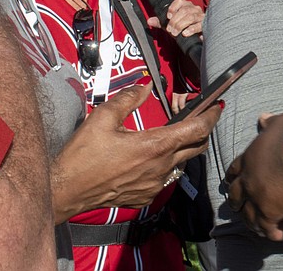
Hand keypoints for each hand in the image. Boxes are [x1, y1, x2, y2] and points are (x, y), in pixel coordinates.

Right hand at [51, 84, 220, 221]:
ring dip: (183, 146)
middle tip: (193, 114)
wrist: (66, 191)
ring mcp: (155, 184)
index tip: (216, 105)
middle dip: (201, 128)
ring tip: (169, 133)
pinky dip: (166, 163)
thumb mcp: (103, 118)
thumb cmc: (82, 156)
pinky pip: (166, 177)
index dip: (211, 115)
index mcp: (155, 146)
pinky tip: (151, 155)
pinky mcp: (146, 196)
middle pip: (198, 146)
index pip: (198, 129)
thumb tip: (145, 86)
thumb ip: (128, 98)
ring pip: (182, 162)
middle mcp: (161, 167)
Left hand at [147, 0, 203, 37]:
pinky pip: (199, 25)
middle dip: (175, 20)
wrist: (196, 37)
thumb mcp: (171, 24)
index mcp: (186, 5)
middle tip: (169, 30)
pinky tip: (185, 34)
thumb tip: (149, 21)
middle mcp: (194, 8)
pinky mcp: (205, 25)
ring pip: (191, 17)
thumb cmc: (183, 27)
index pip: (179, 1)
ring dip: (181, 25)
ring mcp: (201, 16)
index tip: (168, 17)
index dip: (173, 8)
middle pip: (184, 10)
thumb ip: (161, 22)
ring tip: (174, 33)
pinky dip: (191, 29)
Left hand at [225, 112, 282, 240]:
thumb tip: (263, 117)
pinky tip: (276, 236)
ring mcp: (256, 198)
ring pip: (248, 215)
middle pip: (236, 196)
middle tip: (239, 207)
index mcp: (248, 159)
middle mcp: (248, 180)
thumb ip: (270, 123)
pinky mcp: (269, 212)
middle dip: (237, 202)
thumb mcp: (281, 122)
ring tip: (257, 227)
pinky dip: (270, 233)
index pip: (233, 171)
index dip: (233, 178)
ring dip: (251, 221)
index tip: (233, 182)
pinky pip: (266, 227)